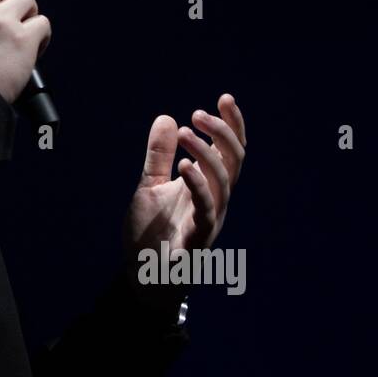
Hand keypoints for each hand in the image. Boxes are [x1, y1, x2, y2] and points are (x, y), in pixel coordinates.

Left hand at [121, 94, 246, 310]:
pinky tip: (184, 166)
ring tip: (185, 133)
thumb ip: (158, 156)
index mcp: (207, 186)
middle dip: (223, 133)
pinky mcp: (197, 239)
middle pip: (234, 161)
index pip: (229, 151)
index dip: (232, 125)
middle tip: (197, 114)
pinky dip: (198, 185)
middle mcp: (215, 200)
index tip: (225, 98)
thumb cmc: (151, 234)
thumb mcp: (149, 185)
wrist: (142, 278)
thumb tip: (166, 117)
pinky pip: (206, 210)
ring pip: (223, 182)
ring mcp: (210, 219)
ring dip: (206, 153)